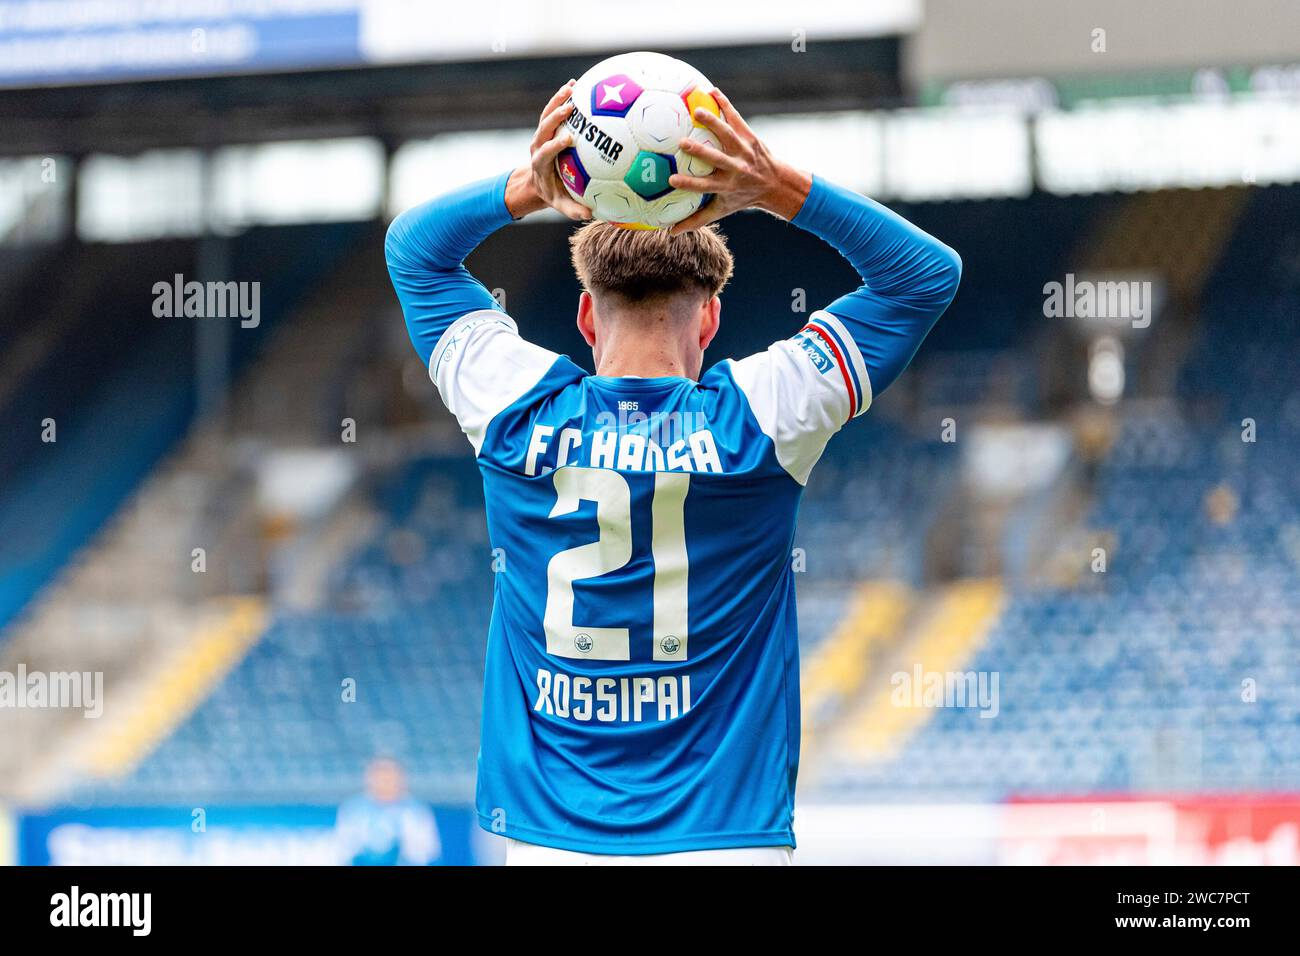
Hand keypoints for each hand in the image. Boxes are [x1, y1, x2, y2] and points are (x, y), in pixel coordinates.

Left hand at [505, 80, 591, 220]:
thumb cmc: (554, 195)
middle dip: (555, 117)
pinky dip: (563, 97)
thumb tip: (590, 214)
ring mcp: (542, 135)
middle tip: (570, 107)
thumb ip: (573, 210)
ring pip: (547, 114)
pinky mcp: (547, 128)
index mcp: (540, 164)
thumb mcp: (561, 205)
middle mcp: (538, 146)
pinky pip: (554, 109)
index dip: (555, 145)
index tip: (569, 139)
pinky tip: (578, 85)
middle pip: (544, 127)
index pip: (545, 152)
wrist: (539, 183)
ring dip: (558, 99)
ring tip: (573, 87)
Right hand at [667, 89, 811, 234]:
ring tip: (696, 110)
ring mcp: (743, 151)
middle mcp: (735, 169)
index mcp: (725, 186)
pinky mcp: (749, 137)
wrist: (775, 184)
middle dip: (700, 152)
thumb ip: (695, 220)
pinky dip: (725, 104)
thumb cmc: (742, 198)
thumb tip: (670, 232)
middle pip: (715, 159)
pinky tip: (711, 91)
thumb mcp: (721, 210)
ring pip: (727, 135)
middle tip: (681, 143)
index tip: (671, 180)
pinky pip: (736, 118)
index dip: (688, 184)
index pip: (703, 186)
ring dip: (713, 122)